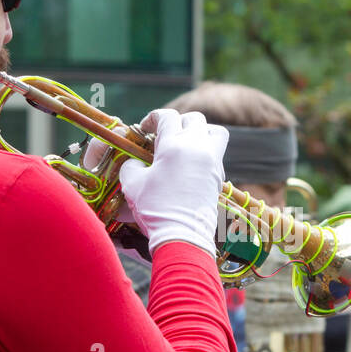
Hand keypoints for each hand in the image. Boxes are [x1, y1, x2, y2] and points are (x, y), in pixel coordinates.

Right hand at [117, 109, 227, 256]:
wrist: (183, 235)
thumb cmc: (155, 209)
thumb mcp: (132, 184)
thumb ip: (131, 165)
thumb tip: (135, 162)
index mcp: (174, 145)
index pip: (166, 116)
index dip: (153, 118)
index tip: (144, 129)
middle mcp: (197, 147)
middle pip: (193, 119)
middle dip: (177, 122)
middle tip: (164, 136)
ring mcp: (212, 161)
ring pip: (214, 131)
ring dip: (201, 131)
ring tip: (187, 143)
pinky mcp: (219, 176)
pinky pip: (217, 152)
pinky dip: (207, 151)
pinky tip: (192, 164)